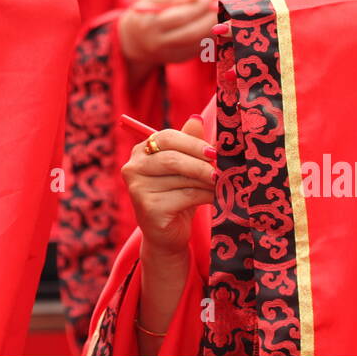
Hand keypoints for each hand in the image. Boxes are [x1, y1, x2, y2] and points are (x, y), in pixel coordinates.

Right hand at [119, 0, 216, 65]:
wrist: (135, 39)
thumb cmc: (148, 11)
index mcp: (149, 24)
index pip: (178, 17)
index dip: (197, 7)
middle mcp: (158, 43)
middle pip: (190, 33)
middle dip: (209, 19)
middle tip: (219, 6)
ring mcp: (169, 54)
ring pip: (197, 43)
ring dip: (214, 28)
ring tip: (220, 14)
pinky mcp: (179, 58)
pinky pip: (199, 48)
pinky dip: (211, 36)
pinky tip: (215, 24)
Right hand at [123, 115, 213, 256]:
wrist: (167, 236)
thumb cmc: (177, 197)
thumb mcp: (184, 168)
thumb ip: (189, 144)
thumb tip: (197, 119)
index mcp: (140, 152)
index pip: (166, 137)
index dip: (193, 143)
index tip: (214, 151)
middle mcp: (133, 168)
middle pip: (172, 158)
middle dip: (201, 163)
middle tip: (222, 169)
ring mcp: (138, 189)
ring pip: (181, 178)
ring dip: (207, 181)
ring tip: (223, 183)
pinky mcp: (149, 208)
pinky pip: (185, 196)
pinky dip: (205, 195)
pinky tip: (215, 198)